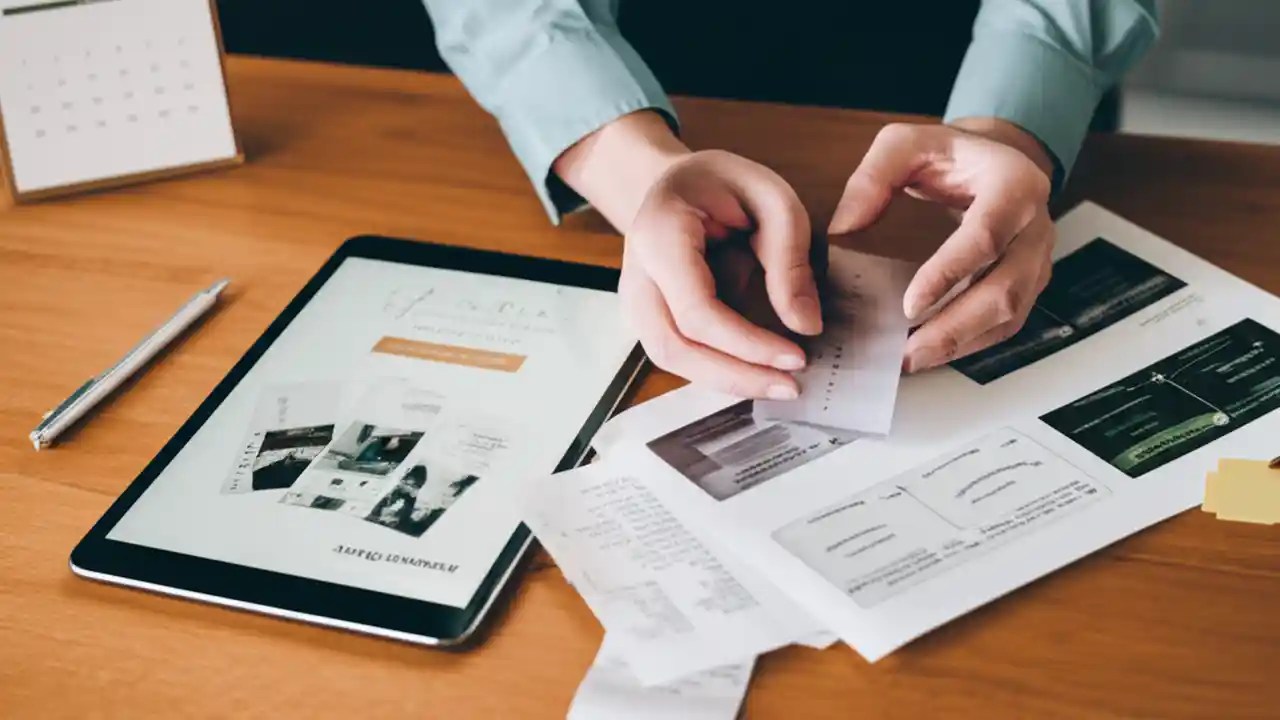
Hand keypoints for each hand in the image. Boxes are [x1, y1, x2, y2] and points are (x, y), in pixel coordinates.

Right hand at [621, 150, 823, 398]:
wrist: (676, 184)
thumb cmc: (722, 185)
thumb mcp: (771, 198)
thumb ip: (788, 259)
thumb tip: (806, 325)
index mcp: (660, 235)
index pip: (696, 311)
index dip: (746, 343)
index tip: (796, 356)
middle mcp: (637, 274)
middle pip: (674, 348)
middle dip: (734, 376)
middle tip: (790, 386)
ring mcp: (636, 299)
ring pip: (671, 359)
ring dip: (726, 379)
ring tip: (777, 383)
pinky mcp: (649, 317)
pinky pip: (680, 353)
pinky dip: (718, 367)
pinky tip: (756, 369)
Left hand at [828, 120, 1055, 372]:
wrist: (995, 160)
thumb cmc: (950, 153)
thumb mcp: (906, 143)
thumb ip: (872, 177)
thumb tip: (843, 228)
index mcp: (1014, 184)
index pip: (986, 236)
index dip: (949, 273)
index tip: (910, 305)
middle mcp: (1035, 226)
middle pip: (1005, 289)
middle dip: (955, 327)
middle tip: (908, 351)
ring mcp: (1037, 259)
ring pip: (1010, 315)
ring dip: (961, 344)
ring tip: (912, 360)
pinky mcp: (1029, 284)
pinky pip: (1006, 324)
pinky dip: (970, 345)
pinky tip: (932, 354)